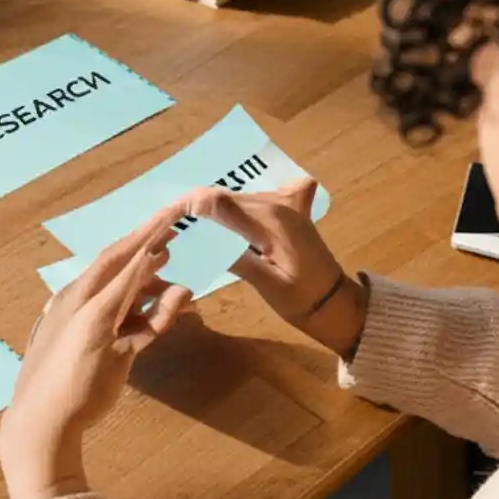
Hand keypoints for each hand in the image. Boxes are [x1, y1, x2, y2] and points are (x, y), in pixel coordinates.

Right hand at [0, 205, 193, 498]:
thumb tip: (152, 303)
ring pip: (123, 278)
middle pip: (116, 258)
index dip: (135, 238)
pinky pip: (134, 318)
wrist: (41, 418)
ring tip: (175, 235)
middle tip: (175, 211)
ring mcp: (90, 321)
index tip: (160, 220)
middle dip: (146, 232)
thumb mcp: (96, 345)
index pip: (108, 260)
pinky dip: (154, 301)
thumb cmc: (62, 381)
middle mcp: (79, 302)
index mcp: (73, 298)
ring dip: (150, 254)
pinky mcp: (105, 345)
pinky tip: (176, 289)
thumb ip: (126, 323)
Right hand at [185, 178, 368, 357]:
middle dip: (193, 209)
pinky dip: (232, 205)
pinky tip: (222, 218)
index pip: (217, 202)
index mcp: (271, 220)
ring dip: (210, 209)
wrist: (333, 302)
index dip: (186, 207)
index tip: (165, 221)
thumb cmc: (301, 299)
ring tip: (187, 226)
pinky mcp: (286, 205)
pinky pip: (251, 196)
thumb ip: (232, 255)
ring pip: (232, 196)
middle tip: (170, 229)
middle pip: (221, 196)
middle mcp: (277, 202)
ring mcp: (284, 200)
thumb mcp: (266, 284)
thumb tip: (194, 238)